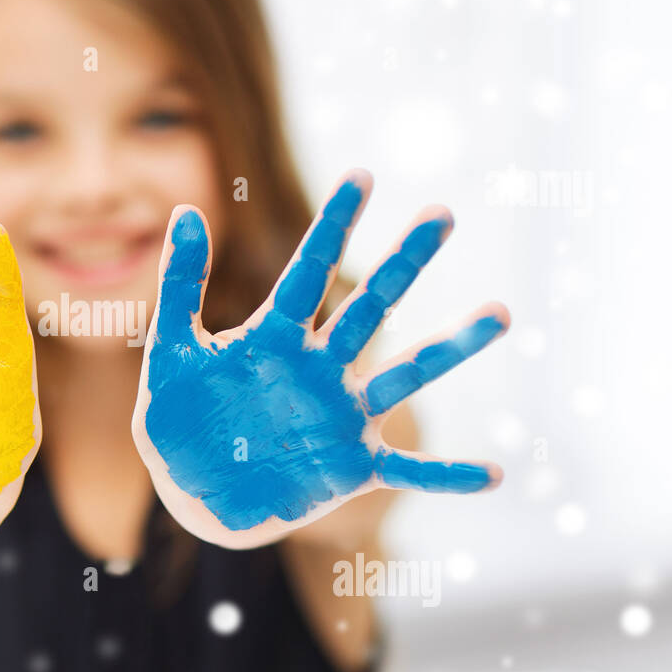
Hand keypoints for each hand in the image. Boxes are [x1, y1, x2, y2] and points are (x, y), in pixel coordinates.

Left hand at [131, 170, 508, 549]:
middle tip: (442, 214)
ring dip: (453, 345)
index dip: (333, 224)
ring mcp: (343, 416)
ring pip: (407, 373)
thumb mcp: (171, 352)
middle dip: (403, 261)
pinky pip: (410, 471)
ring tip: (500, 313)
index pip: (309, 271)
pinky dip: (450, 475)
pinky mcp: (353, 467)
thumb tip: (188, 208)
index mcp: (276, 338)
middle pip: (371, 306)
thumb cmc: (179, 423)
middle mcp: (321, 368)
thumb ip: (180, 285)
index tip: (361, 175)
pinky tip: (494, 475)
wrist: (192, 496)